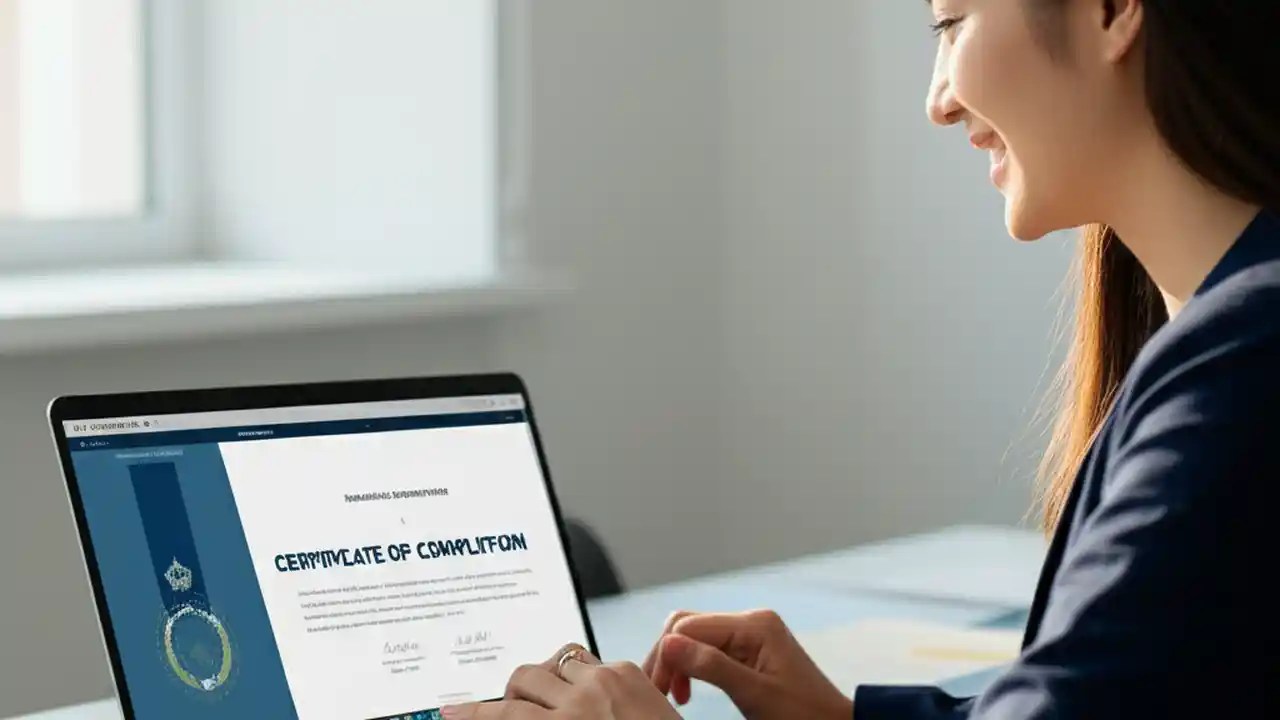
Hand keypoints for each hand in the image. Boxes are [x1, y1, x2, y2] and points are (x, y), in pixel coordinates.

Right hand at [442, 643, 680, 719]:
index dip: (472, 712)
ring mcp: (607, 678)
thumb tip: (512, 717)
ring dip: (550, 679)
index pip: (503, 715)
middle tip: (517, 706)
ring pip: (555, 662)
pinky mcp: (630, 669)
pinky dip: (582, 675)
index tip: (451, 710)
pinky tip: (590, 694)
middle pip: (523, 677)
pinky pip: (589, 660)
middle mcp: (582, 699)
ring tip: (558, 699)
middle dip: (513, 691)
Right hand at [642, 610, 852, 719]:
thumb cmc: (803, 715)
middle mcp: (751, 620)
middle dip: (668, 656)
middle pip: (689, 626)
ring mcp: (751, 633)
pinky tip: (689, 691)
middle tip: (661, 693)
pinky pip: (710, 649)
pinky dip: (693, 667)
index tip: (657, 691)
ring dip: (679, 664)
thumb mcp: (754, 694)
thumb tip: (668, 643)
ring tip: (676, 696)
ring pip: (695, 637)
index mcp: (755, 625)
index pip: (689, 626)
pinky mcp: (750, 648)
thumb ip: (711, 666)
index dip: (666, 655)